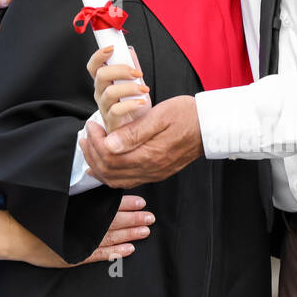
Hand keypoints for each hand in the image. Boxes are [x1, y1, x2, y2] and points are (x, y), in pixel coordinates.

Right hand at [21, 195, 152, 267]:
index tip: (140, 200)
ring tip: (145, 231)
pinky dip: (116, 252)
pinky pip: (101, 254)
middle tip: (150, 216)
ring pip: (112, 237)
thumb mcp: (57, 197)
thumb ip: (75, 192)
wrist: (17, 233)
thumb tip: (92, 177)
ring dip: (130, 234)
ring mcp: (82, 242)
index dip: (125, 204)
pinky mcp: (77, 255)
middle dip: (134, 218)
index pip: (108, 206)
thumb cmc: (35, 212)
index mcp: (80, 209)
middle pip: (115, 221)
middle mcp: (84, 225)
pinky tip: (129, 250)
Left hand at [78, 95, 202, 188]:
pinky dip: (110, 173)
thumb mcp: (159, 116)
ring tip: (89, 148)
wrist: (210, 126)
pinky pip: (127, 180)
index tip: (92, 126)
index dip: (95, 142)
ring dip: (98, 165)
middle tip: (85, 136)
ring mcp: (153, 173)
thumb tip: (109, 143)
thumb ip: (134, 132)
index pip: (109, 156)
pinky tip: (104, 163)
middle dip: (91, 154)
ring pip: (115, 180)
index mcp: (149, 155)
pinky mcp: (155, 172)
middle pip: (108, 171)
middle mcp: (149, 169)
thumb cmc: (187, 115)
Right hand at [87, 44, 150, 131]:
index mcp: (104, 82)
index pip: (94, 66)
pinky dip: (130, 104)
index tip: (112, 48)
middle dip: (120, 70)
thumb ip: (131, 67)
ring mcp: (104, 108)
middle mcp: (100, 93)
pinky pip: (116, 110)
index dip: (99, 55)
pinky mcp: (111, 122)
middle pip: (101, 76)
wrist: (140, 130)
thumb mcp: (135, 83)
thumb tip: (129, 51)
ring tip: (143, 90)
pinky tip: (141, 102)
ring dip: (129, 88)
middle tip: (136, 73)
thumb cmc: (135, 105)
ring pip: (109, 92)